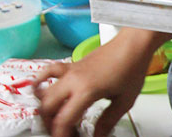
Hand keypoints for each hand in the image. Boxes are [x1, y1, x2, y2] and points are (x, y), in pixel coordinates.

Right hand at [33, 28, 166, 136]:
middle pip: (48, 108)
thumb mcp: (123, 102)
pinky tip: (38, 89)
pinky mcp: (72, 65)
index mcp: (86, 91)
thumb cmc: (132, 66)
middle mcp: (74, 80)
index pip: (63, 120)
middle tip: (63, 131)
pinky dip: (40, 81)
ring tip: (55, 118)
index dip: (62, 135)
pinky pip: (48, 71)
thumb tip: (97, 136)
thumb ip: (107, 122)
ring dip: (46, 108)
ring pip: (45, 93)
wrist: (133, 44)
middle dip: (51, 124)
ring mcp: (71, 71)